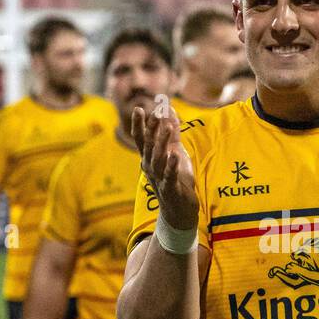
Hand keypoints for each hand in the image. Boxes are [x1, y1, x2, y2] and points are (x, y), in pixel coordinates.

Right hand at [130, 102, 198, 230]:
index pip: (141, 139)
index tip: (138, 109)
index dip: (139, 125)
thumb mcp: (175, 152)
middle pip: (148, 146)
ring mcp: (159, 178)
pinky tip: (173, 155)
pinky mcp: (170, 189)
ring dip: (162, 142)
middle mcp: (150, 167)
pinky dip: (170, 165)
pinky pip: (169, 176)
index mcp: (149, 158)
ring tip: (167, 127)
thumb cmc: (176, 179)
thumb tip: (168, 108)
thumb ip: (172, 132)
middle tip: (156, 112)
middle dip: (152, 129)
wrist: (179, 210)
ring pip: (158, 158)